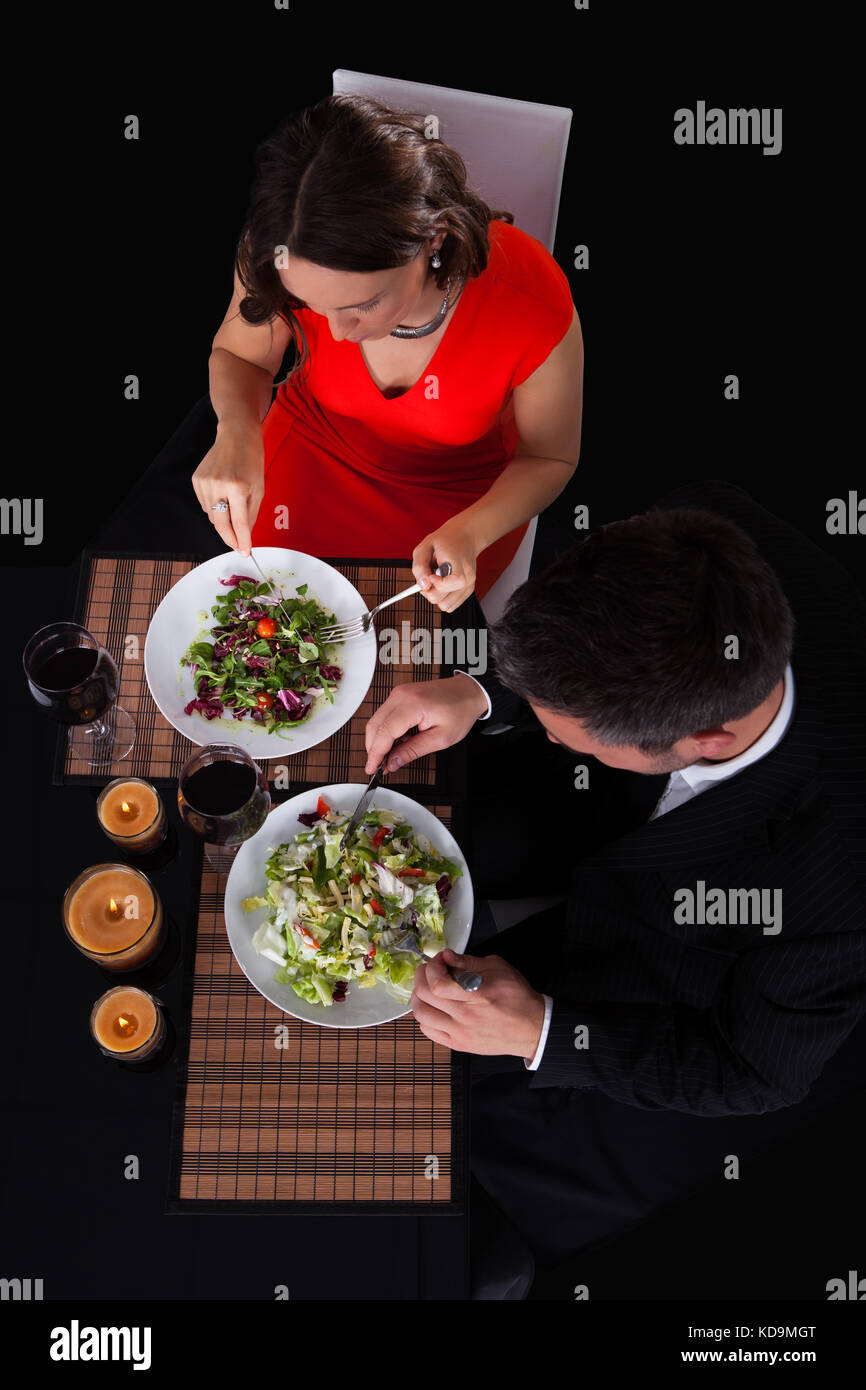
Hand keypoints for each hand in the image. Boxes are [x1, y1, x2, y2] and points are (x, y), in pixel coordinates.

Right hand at [191, 419, 264, 554]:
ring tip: (233, 507)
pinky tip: (222, 495)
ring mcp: (205, 482)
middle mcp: (219, 485)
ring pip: (212, 516)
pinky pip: (204, 505)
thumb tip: (245, 536)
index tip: (245, 552)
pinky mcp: (196, 480)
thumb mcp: (259, 488)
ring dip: (223, 520)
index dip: (242, 541)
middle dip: (230, 539)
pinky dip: (214, 507)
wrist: (236, 435)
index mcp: (238, 486)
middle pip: (221, 524)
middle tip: (237, 546)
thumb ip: (251, 514)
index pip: (240, 523)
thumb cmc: (251, 460)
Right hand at [364, 675, 487, 773]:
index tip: (372, 769)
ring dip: (379, 741)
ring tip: (391, 756)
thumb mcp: (441, 738)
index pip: (384, 732)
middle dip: (374, 749)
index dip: (375, 753)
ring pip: (377, 720)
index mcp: (413, 705)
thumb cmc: (460, 711)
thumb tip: (392, 762)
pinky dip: (386, 731)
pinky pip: (384, 715)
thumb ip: (413, 751)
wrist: (468, 692)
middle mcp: (401, 695)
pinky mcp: (399, 695)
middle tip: (380, 767)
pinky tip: (398, 742)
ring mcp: (399, 693)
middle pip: (375, 726)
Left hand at [411, 949, 545, 1058]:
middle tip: (429, 969)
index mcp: (476, 995)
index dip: (432, 967)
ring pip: (422, 1015)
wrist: (531, 1027)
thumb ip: (469, 961)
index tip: (440, 960)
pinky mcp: (458, 1044)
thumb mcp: (498, 968)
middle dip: (421, 976)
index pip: (437, 984)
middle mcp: (465, 1016)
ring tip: (426, 987)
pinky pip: (428, 1032)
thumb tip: (447, 956)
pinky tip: (433, 1007)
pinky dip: (424, 1017)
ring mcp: (460, 1033)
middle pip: (425, 997)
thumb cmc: (517, 997)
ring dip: (418, 997)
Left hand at [412, 517, 479, 612]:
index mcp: (459, 565)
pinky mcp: (468, 592)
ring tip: (437, 579)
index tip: (431, 574)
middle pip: (442, 601)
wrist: (465, 537)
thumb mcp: (425, 547)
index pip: (445, 585)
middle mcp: (467, 578)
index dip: (433, 583)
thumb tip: (422, 585)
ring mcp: (469, 587)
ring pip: (445, 606)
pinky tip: (443, 584)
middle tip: (429, 576)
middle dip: (430, 591)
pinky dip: (443, 598)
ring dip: (436, 595)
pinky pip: (450, 606)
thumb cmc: (445, 542)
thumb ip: (419, 566)